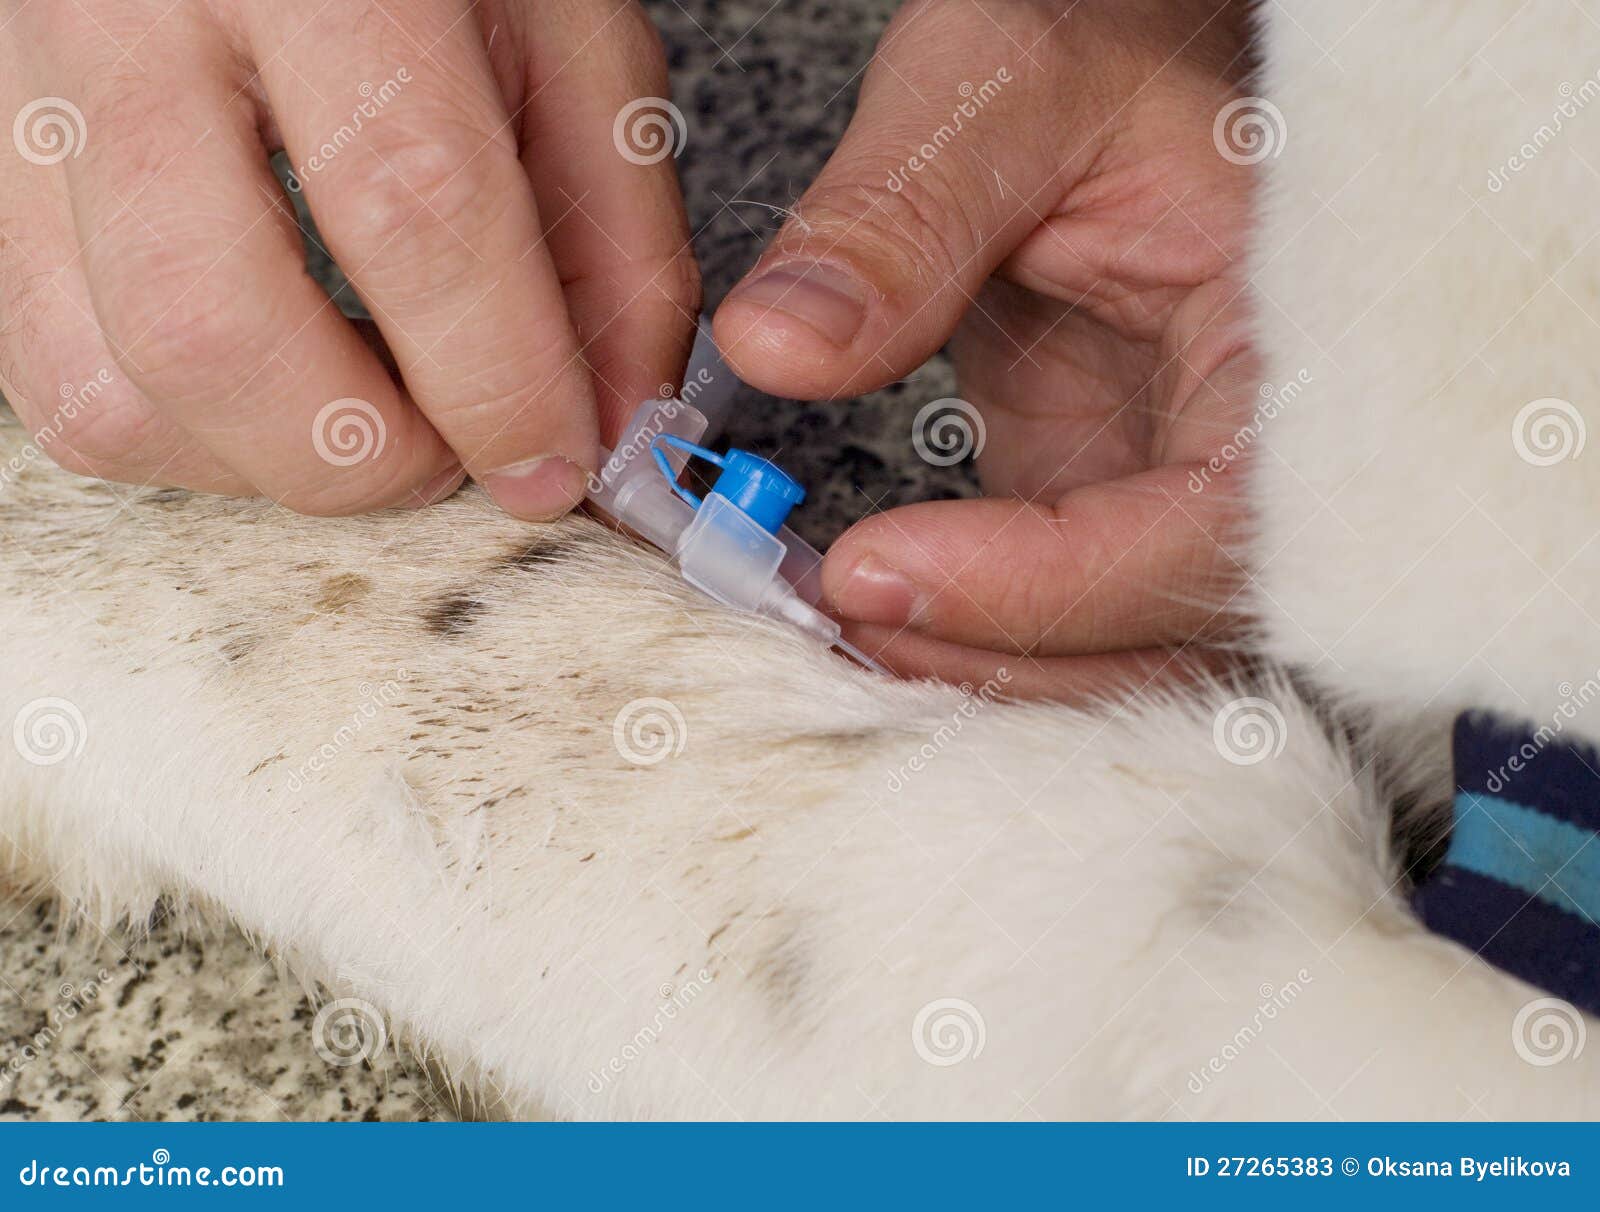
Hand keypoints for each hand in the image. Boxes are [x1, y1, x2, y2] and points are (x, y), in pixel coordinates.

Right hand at [0, 0, 698, 517]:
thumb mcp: (567, 44)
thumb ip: (612, 237)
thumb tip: (607, 422)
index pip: (407, 203)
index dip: (495, 377)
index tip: (551, 463)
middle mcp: (129, 13)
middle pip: (211, 329)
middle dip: (361, 455)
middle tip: (450, 450)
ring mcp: (25, 89)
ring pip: (99, 379)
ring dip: (260, 458)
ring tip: (362, 404)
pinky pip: (42, 362)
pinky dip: (177, 423)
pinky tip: (271, 370)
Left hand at [713, 0, 1259, 698]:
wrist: (1110, 80)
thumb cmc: (1102, 46)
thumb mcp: (1002, 87)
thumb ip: (902, 215)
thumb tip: (781, 345)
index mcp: (1295, 340)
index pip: (1212, 532)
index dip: (1051, 585)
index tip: (877, 571)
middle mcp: (1261, 445)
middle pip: (1170, 632)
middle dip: (996, 653)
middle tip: (824, 613)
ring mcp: (1180, 487)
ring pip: (1114, 655)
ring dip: (968, 663)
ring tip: (820, 615)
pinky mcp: (1107, 505)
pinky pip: (1051, 617)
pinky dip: (954, 629)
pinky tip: (853, 600)